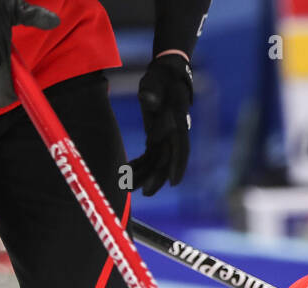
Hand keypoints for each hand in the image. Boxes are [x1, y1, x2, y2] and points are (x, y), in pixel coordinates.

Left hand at [128, 52, 193, 195]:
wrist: (166, 73)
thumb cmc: (161, 77)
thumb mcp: (155, 82)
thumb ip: (151, 92)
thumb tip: (146, 99)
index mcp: (177, 124)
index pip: (180, 148)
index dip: (177, 166)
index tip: (173, 182)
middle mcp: (173, 135)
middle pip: (167, 161)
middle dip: (156, 178)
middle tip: (144, 193)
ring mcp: (165, 138)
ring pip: (156, 163)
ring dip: (144, 175)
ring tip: (127, 187)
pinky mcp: (156, 138)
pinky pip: (148, 157)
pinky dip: (139, 165)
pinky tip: (127, 171)